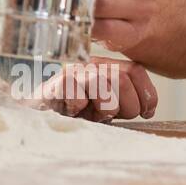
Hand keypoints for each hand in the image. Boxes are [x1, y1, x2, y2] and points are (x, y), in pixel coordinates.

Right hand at [32, 56, 157, 120]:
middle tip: (109, 116)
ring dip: (102, 108)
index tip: (144, 113)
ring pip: (101, 84)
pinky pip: (77, 93)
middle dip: (125, 105)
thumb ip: (127, 103)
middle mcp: (89, 66)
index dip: (146, 94)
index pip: (135, 71)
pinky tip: (72, 111)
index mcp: (105, 68)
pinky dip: (78, 108)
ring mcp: (72, 72)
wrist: (37, 118)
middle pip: (122, 78)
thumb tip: (149, 111)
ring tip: (90, 114)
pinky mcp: (56, 83)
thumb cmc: (75, 117)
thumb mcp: (107, 109)